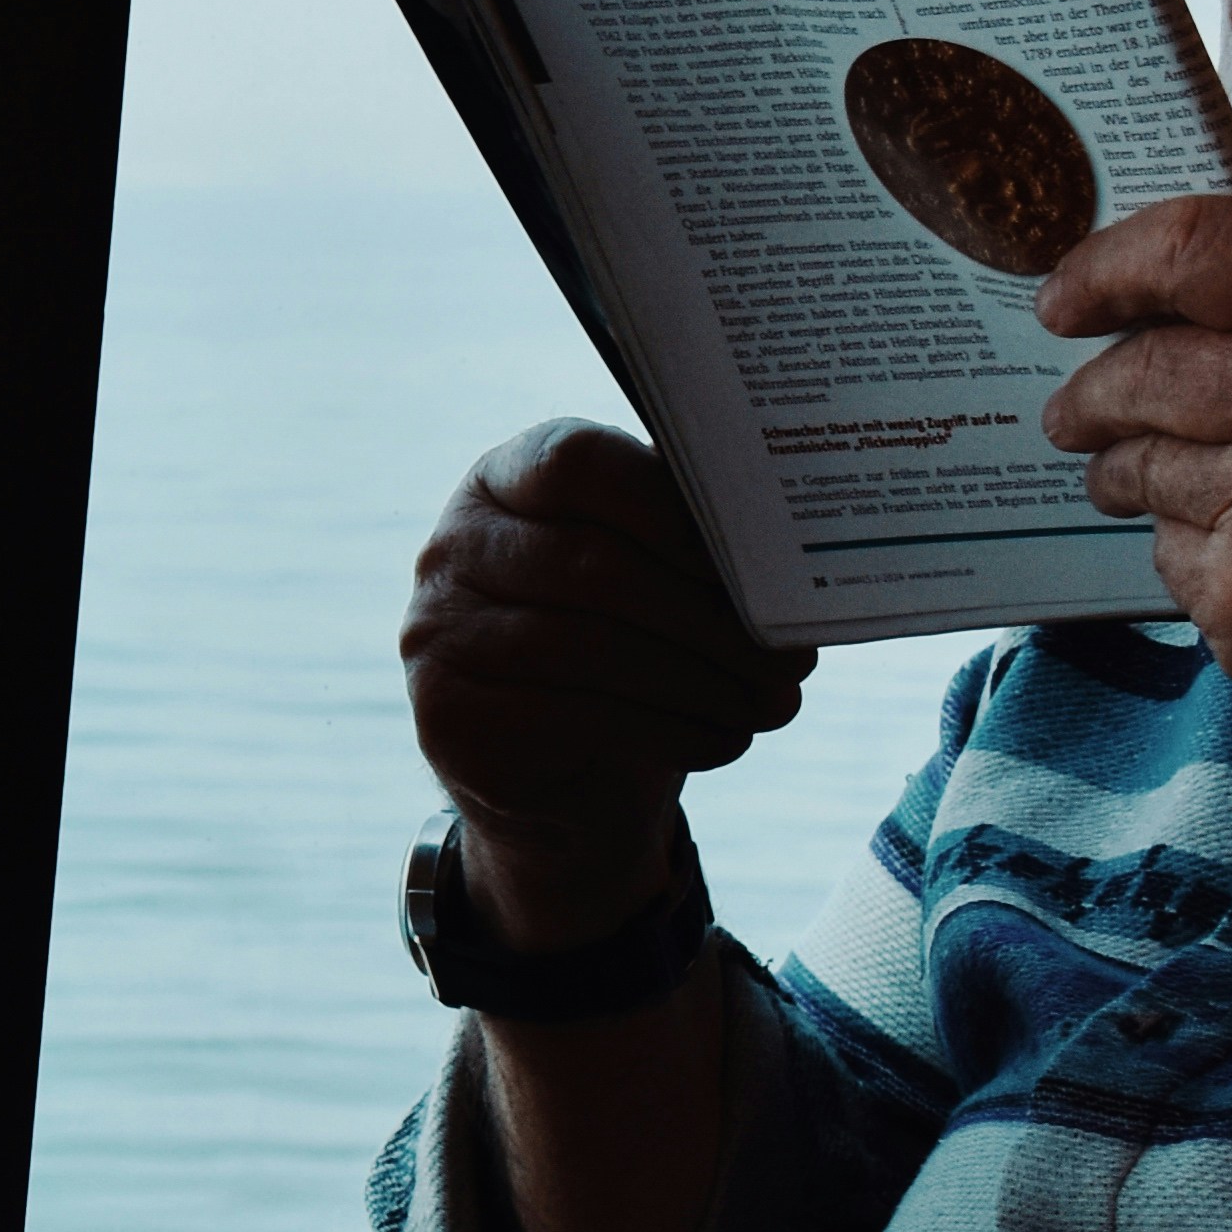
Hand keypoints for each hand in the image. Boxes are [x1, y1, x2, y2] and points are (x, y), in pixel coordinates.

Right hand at [400, 419, 806, 941]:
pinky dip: (670, 730)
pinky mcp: (448, 717)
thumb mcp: (651, 574)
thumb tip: (789, 548)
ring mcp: (438, 633)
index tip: (754, 556)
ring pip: (588, 647)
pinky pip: (574, 718)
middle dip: (712, 618)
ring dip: (702, 681)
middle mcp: (454, 549)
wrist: (560, 769)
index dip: (670, 505)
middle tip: (794, 659)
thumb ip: (690, 541)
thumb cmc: (625, 646)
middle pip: (594, 565)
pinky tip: (723, 738)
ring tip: (773, 704)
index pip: (576, 462)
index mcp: (506, 482)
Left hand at [1039, 194, 1231, 840]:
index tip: (1061, 295)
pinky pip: (1166, 556)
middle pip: (1140, 370)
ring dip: (1133, 477)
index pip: (1202, 248)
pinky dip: (1195, 560)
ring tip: (1187, 488)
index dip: (1109, 266)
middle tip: (1076, 410)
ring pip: (1137, 467)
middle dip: (1091, 395)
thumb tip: (1152, 287)